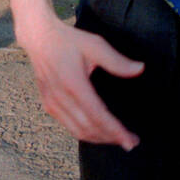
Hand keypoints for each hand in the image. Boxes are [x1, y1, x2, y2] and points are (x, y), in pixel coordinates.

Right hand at [16, 10, 143, 150]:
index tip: (131, 141)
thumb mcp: (95, 45)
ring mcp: (52, 103)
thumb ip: (117, 61)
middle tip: (131, 141)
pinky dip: (85, 133)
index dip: (115, 131)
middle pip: (89, 129)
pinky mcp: (49, 105)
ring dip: (99, 138)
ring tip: (117, 138)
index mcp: (74, 84)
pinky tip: (98, 131)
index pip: (98, 116)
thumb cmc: (68, 40)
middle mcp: (61, 98)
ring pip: (78, 131)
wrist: (39, 38)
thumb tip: (140, 69)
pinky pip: (69, 126)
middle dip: (111, 138)